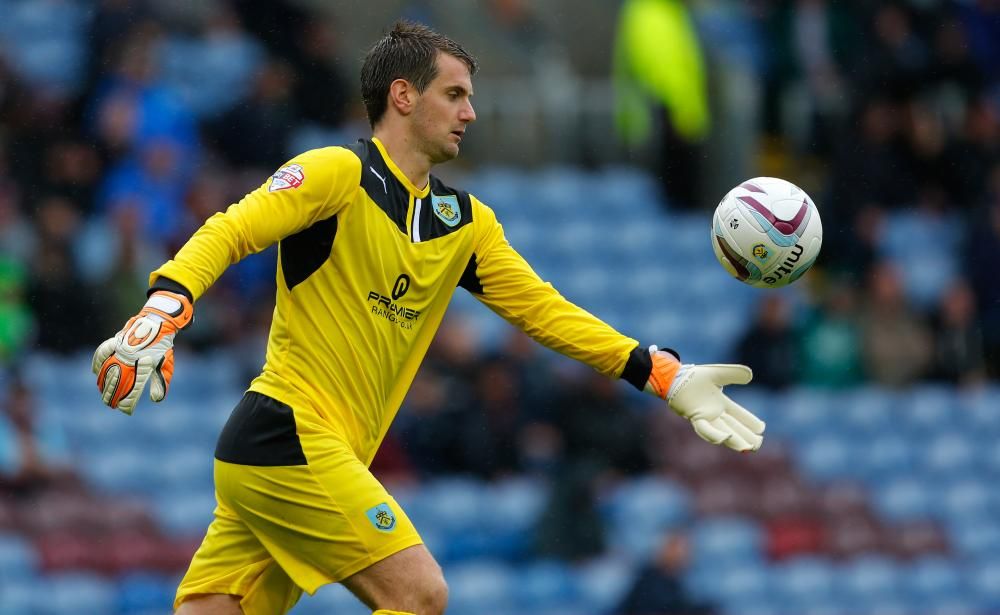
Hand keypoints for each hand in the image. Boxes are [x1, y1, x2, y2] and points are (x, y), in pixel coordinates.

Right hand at [92, 290, 192, 414]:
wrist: (158, 323)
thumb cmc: (163, 347)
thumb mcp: (166, 366)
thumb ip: (160, 384)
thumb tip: (155, 400)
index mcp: (144, 367)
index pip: (133, 390)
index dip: (128, 402)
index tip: (126, 410)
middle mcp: (130, 359)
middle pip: (116, 382)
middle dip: (112, 396)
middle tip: (110, 405)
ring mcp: (121, 350)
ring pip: (107, 370)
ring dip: (103, 383)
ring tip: (102, 393)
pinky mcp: (116, 341)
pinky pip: (102, 353)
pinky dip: (97, 363)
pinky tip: (95, 372)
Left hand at [644, 347, 764, 451]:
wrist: (674, 378)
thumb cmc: (694, 377)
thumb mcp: (718, 373)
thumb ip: (733, 373)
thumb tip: (750, 376)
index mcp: (721, 403)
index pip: (739, 414)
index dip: (750, 421)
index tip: (761, 428)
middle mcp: (714, 413)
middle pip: (734, 427)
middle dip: (746, 437)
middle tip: (758, 445)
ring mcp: (705, 417)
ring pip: (723, 432)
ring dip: (735, 441)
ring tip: (747, 448)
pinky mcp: (694, 417)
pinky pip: (705, 429)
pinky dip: (714, 434)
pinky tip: (725, 438)